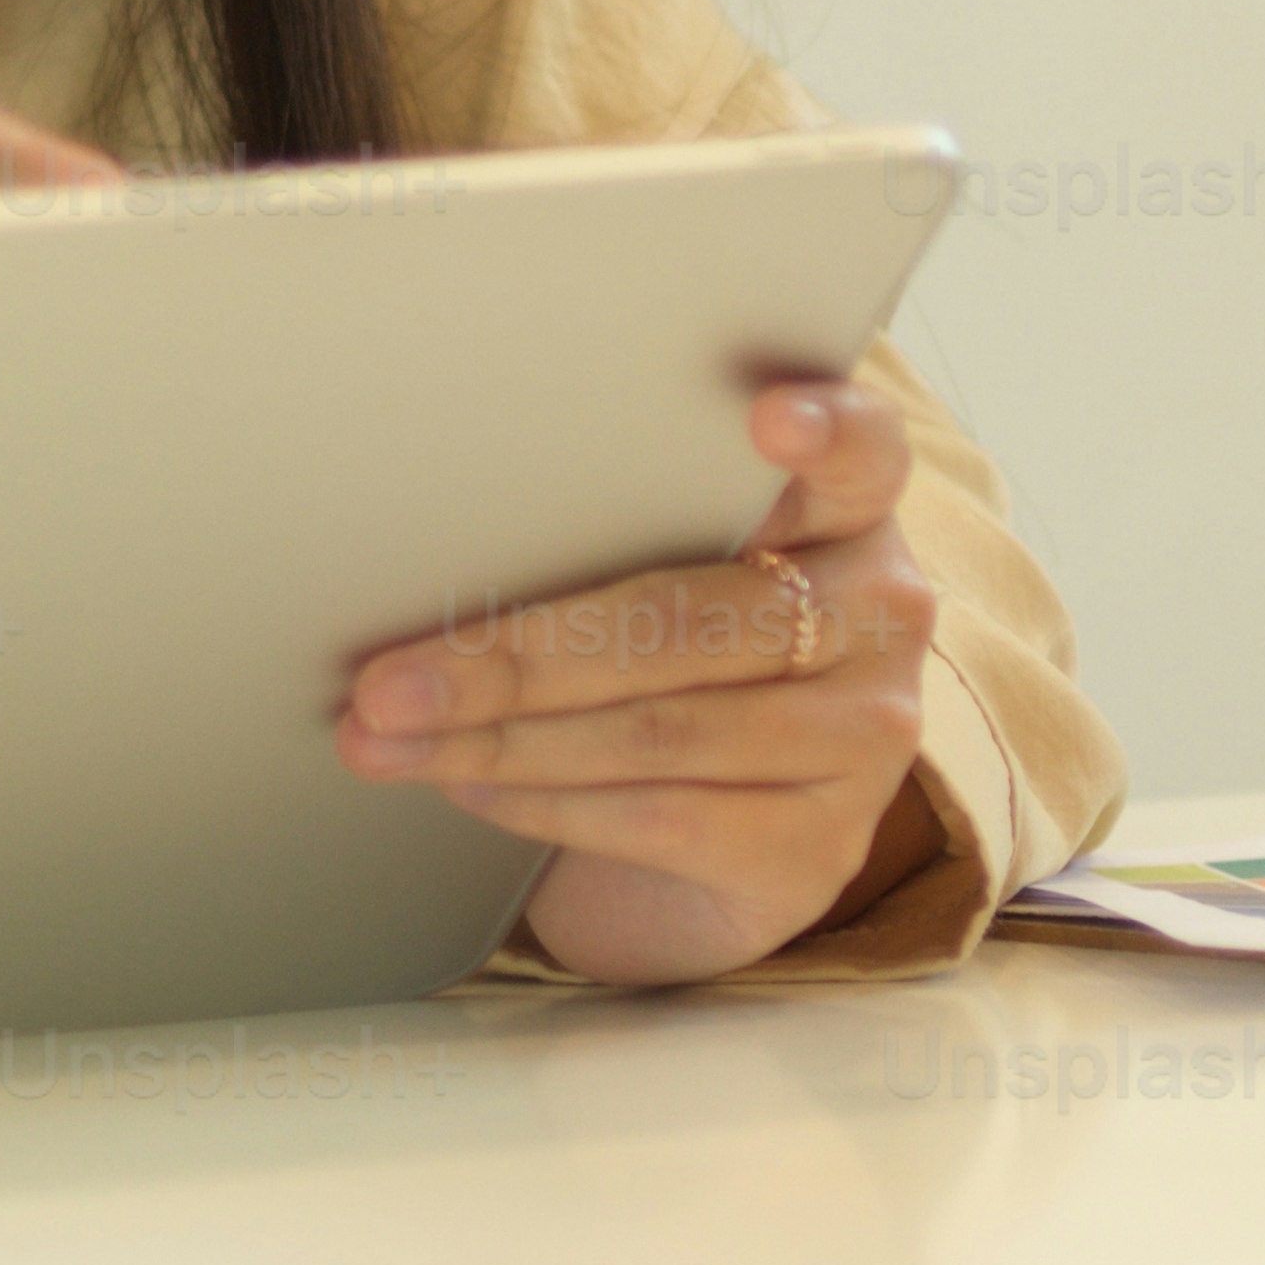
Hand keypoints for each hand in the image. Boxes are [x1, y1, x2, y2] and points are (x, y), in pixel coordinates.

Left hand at [337, 372, 947, 983]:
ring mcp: (861, 738)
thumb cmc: (668, 664)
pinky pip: (658, 817)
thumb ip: (614, 530)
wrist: (717, 846)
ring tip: (388, 736)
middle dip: (511, 653)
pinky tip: (466, 785)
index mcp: (846, 513)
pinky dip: (541, 801)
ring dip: (497, 739)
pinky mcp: (819, 848)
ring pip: (657, 731)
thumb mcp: (663, 571)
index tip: (769, 416)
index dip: (826, 429)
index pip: (862, 452)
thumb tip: (424, 538)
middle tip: (386, 678)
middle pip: (683, 619)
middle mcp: (878, 616)